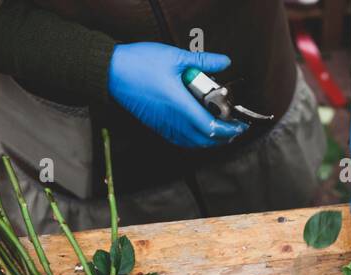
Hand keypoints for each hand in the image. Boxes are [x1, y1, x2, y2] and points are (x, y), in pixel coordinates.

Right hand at [107, 42, 247, 147]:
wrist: (110, 72)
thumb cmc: (140, 63)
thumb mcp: (175, 57)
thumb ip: (203, 61)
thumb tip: (225, 61)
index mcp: (180, 105)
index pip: (211, 127)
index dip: (229, 130)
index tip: (240, 126)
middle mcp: (173, 120)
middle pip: (204, 140)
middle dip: (223, 138)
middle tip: (234, 129)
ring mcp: (163, 125)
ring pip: (191, 143)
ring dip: (208, 140)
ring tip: (220, 131)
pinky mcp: (155, 125)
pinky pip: (179, 140)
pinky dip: (193, 140)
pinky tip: (197, 132)